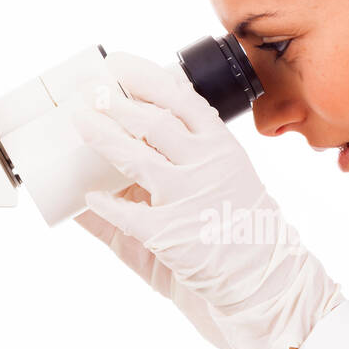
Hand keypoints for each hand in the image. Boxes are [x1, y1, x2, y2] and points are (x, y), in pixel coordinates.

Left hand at [71, 52, 342, 348]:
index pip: (181, 99)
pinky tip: (88, 197)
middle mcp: (206, 166)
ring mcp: (188, 198)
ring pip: (135, 157)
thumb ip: (181, 169)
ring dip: (103, 137)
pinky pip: (126, 213)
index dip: (146, 78)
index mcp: (222, 147)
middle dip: (116, 104)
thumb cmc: (243, 234)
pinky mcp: (171, 234)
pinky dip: (104, 205)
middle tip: (90, 93)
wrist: (267, 284)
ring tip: (81, 123)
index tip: (117, 64)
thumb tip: (143, 150)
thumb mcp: (220, 188)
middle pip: (153, 122)